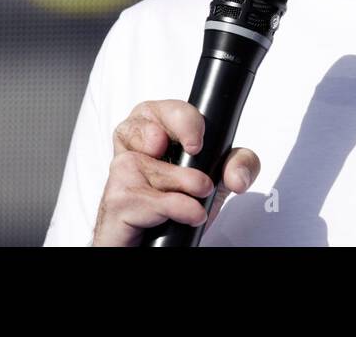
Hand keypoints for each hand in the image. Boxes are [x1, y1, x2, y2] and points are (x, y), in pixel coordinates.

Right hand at [92, 99, 259, 246]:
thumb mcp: (218, 180)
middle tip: (195, 149)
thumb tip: (237, 175)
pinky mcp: (115, 204)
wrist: (158, 247)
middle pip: (141, 117)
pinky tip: (189, 213)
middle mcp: (131, 150)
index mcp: (152, 135)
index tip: (198, 141)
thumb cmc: (178, 210)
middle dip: (176, 126)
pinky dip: (175, 206)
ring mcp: (119, 176)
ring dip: (183, 180)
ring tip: (199, 194)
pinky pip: (145, 199)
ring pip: (146, 162)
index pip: (157, 109)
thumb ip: (239, 165)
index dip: (181, 117)